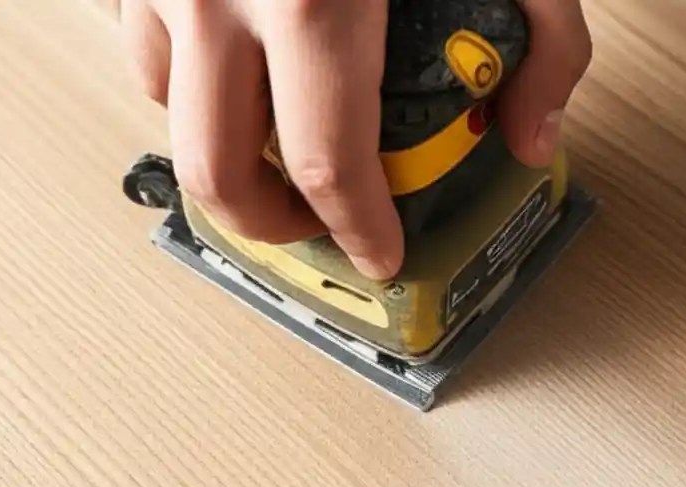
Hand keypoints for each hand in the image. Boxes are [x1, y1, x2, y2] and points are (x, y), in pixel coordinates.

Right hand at [119, 0, 591, 279]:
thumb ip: (544, 41)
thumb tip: (531, 134)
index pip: (324, 167)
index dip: (355, 231)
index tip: (379, 253)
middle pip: (216, 169)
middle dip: (270, 224)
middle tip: (316, 227)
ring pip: (167, 105)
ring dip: (222, 142)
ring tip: (275, 141)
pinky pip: (140, 34)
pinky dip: (184, 70)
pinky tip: (234, 58)